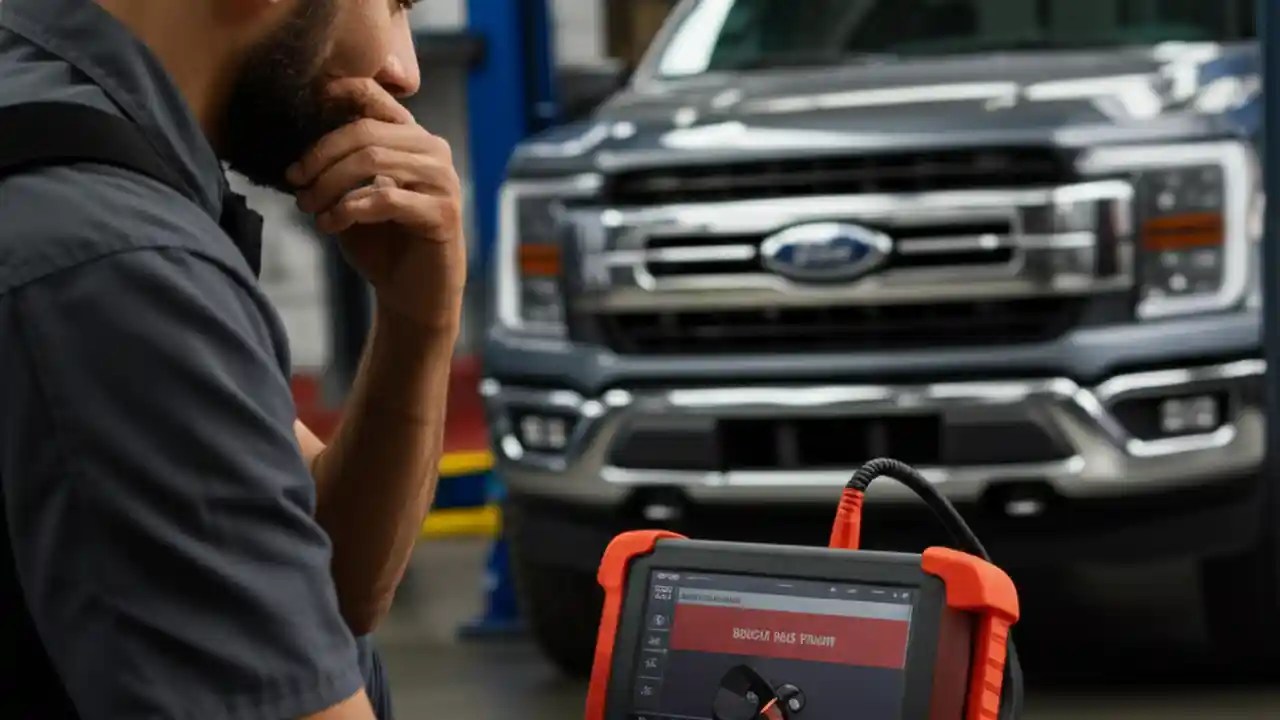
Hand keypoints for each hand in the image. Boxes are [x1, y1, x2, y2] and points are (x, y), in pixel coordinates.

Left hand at [288, 79, 465, 331]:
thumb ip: (339, 165)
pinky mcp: (443, 213)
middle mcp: (433, 151)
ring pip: (373, 162)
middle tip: (295, 183)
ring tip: (309, 206)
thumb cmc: (381, 243)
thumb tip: (296, 142)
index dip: (341, 92)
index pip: (376, 100)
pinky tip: (329, 225)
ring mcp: (443, 180)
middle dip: (321, 157)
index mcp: (412, 139)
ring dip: (330, 185)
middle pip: (365, 133)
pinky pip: (385, 198)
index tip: (306, 104)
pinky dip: (348, 209)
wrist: (412, 294)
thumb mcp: (352, 194)